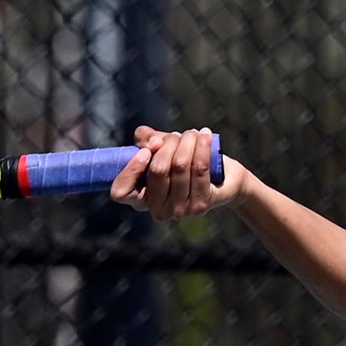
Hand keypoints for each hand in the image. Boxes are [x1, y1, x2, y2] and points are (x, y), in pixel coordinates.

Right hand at [109, 125, 245, 219]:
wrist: (224, 178)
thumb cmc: (186, 162)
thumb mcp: (162, 148)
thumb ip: (147, 140)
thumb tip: (147, 139)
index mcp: (141, 199)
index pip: (120, 192)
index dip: (131, 169)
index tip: (146, 150)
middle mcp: (158, 210)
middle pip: (158, 169)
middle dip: (169, 143)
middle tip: (178, 135)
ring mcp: (180, 211)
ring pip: (180, 165)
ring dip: (187, 141)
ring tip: (192, 134)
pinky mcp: (202, 205)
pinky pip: (199, 168)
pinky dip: (202, 146)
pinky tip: (205, 135)